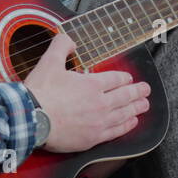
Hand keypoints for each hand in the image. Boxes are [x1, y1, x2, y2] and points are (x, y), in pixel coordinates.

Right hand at [22, 33, 150, 152]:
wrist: (31, 119)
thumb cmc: (40, 93)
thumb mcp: (49, 62)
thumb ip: (61, 46)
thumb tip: (69, 39)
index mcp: (92, 84)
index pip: (116, 79)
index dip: (124, 78)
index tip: (129, 78)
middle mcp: (100, 103)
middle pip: (125, 96)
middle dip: (138, 92)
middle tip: (146, 90)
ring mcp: (98, 122)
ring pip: (125, 114)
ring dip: (136, 108)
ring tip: (144, 105)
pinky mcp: (93, 138)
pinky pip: (116, 131)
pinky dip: (127, 126)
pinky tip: (132, 122)